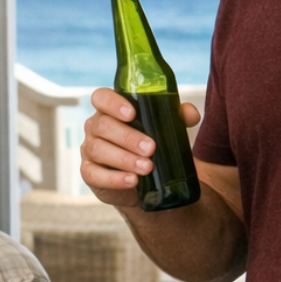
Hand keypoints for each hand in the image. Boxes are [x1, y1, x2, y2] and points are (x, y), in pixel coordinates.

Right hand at [80, 87, 200, 209]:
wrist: (147, 183)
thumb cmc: (151, 147)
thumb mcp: (165, 130)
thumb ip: (177, 117)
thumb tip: (191, 114)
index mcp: (110, 110)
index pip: (101, 97)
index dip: (113, 103)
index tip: (132, 114)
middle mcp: (95, 127)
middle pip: (103, 125)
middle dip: (128, 137)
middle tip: (151, 148)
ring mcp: (89, 150)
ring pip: (99, 150)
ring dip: (124, 159)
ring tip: (147, 167)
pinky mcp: (90, 173)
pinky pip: (94, 174)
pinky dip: (114, 178)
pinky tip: (131, 180)